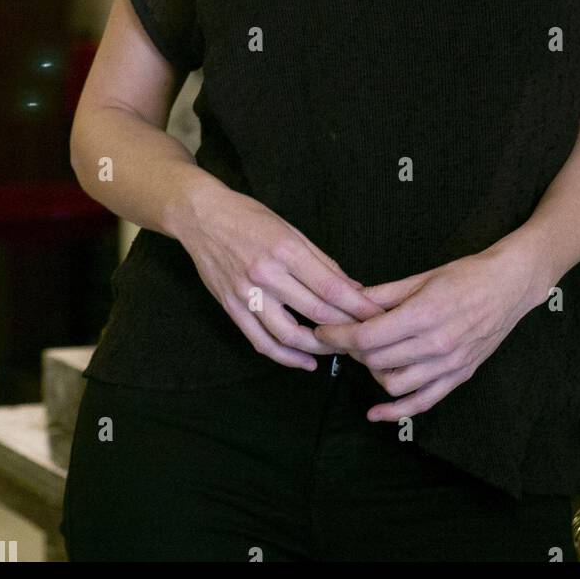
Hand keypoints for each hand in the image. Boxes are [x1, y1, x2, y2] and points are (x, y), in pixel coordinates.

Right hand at [175, 180, 385, 369]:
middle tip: (366, 337)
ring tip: (339, 350)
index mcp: (286, 250)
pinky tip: (305, 362)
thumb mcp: (291, 229)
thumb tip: (351, 287)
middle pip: (315, 313)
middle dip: (346, 328)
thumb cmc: (249, 216)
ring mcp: (247, 294)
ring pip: (289, 335)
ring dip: (319, 348)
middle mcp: (266, 274)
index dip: (358, 306)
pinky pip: (261, 341)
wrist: (201, 216)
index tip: (378, 316)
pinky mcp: (232, 308)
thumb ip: (321, 261)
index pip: (331, 288)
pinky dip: (285, 357)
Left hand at [313, 230, 544, 418]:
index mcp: (424, 314)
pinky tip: (377, 412)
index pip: (368, 336)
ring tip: (367, 356)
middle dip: (351, 350)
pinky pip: (422, 403)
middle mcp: (436, 344)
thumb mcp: (422, 277)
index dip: (339, 335)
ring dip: (372, 372)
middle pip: (376, 360)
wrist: (509, 286)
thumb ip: (384, 294)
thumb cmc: (467, 275)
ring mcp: (448, 364)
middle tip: (342, 338)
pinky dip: (396, 411)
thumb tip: (350, 301)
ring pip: (394, 384)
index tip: (323, 330)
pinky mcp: (459, 376)